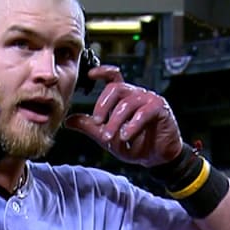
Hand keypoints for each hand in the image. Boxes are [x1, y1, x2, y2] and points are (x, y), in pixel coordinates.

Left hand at [64, 66, 182, 166]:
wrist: (156, 158)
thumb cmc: (133, 144)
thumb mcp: (106, 136)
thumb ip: (89, 127)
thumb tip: (68, 120)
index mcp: (123, 97)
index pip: (113, 77)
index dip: (103, 71)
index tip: (90, 74)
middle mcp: (136, 94)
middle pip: (116, 88)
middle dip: (102, 105)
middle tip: (96, 122)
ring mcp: (149, 99)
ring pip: (127, 103)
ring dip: (115, 121)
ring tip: (110, 137)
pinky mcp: (161, 109)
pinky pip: (144, 112)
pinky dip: (132, 125)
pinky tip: (126, 135)